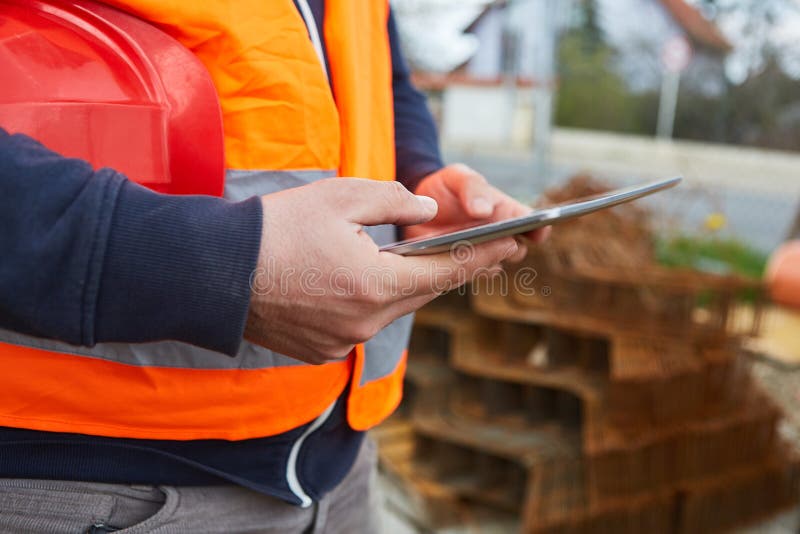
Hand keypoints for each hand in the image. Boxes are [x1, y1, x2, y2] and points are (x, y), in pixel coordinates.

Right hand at [244, 178, 519, 363]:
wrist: (213, 273)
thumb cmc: (274, 229)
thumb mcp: (339, 197)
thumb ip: (392, 201)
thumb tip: (426, 212)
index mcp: (375, 285)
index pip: (445, 271)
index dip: (482, 256)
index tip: (513, 245)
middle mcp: (364, 322)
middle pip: (421, 293)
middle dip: (452, 271)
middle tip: (483, 251)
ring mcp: (341, 342)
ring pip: (391, 309)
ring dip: (408, 285)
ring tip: (428, 262)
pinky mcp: (320, 350)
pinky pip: (361, 323)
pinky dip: (372, 301)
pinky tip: (370, 282)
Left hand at [406, 164, 549, 262]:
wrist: (416, 208)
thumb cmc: (445, 188)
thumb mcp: (457, 177)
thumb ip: (472, 187)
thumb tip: (484, 211)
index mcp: (505, 212)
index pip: (531, 222)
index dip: (539, 228)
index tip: (538, 230)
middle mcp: (498, 237)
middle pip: (516, 250)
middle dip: (509, 247)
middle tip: (495, 240)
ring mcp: (480, 255)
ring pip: (493, 265)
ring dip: (486, 260)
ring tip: (470, 249)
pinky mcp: (460, 269)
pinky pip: (469, 275)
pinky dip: (466, 271)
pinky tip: (455, 260)